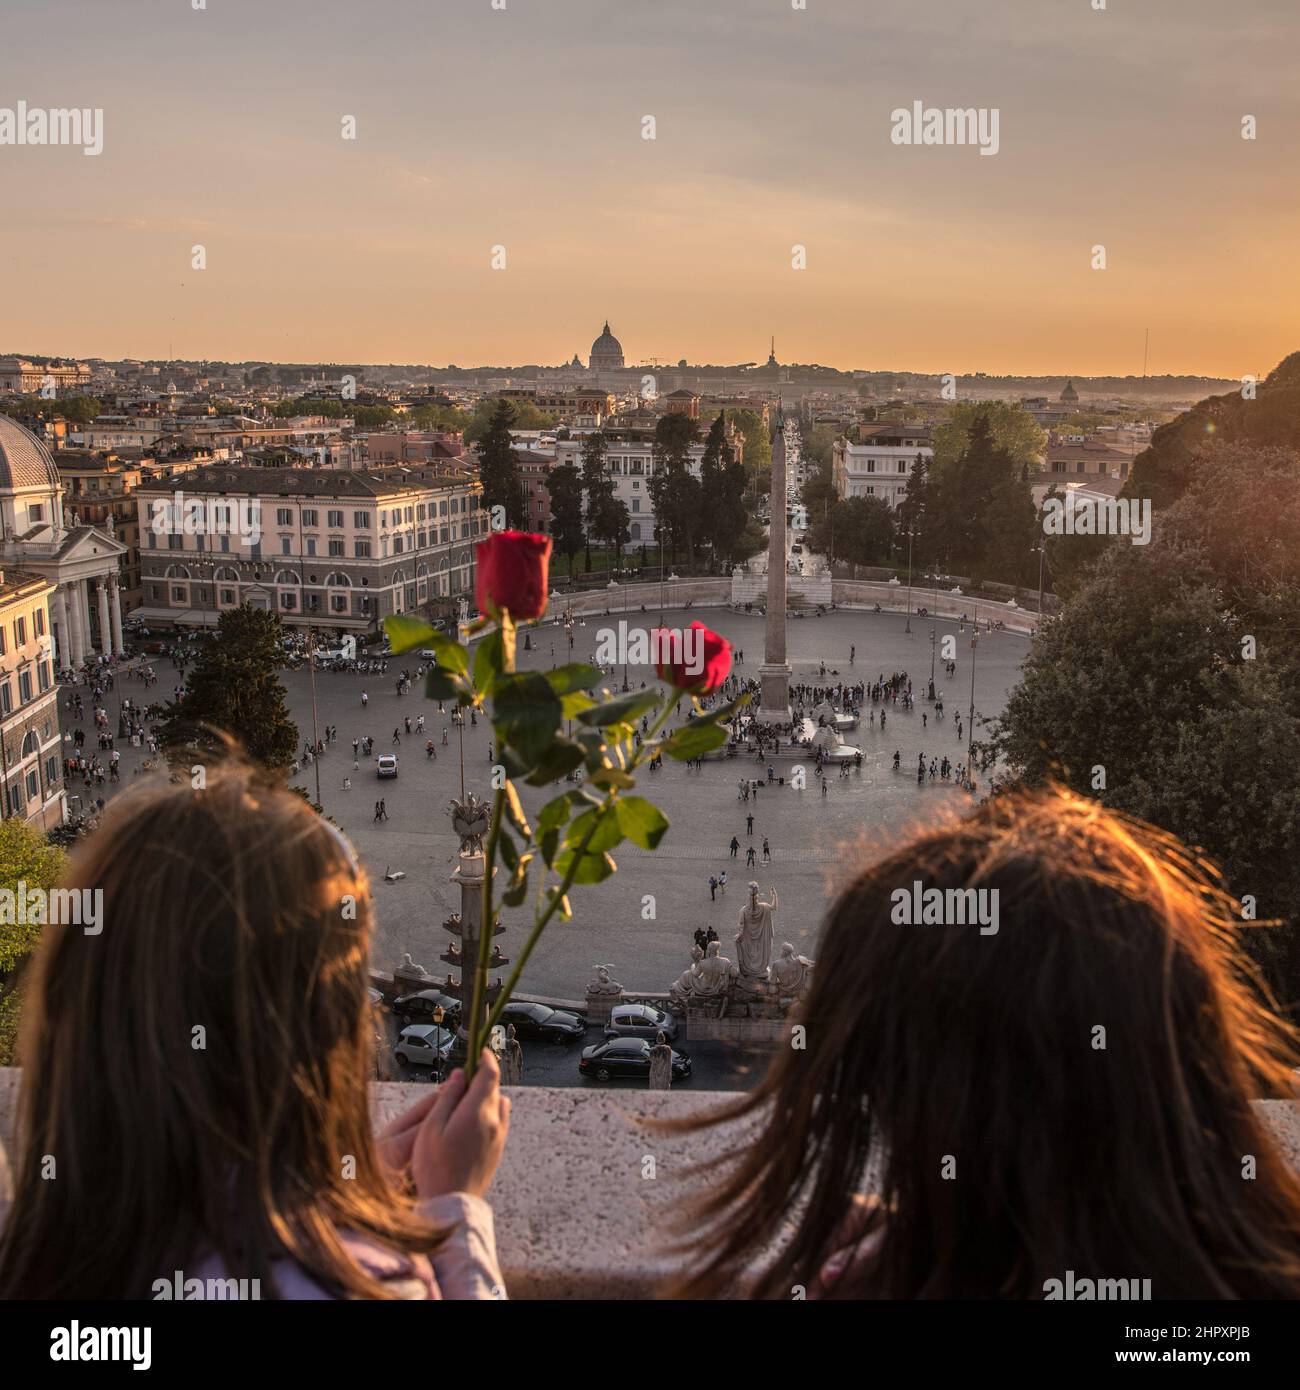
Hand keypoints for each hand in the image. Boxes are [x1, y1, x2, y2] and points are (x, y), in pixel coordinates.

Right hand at [381, 1050, 509, 1200]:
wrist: (450, 1205)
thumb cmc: (434, 1167)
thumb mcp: (431, 1128)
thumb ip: (447, 1098)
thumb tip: (460, 1075)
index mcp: (477, 1112)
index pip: (490, 1074)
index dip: (486, 1058)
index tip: (480, 1050)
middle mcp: (494, 1121)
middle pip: (494, 1088)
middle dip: (482, 1078)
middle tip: (463, 1079)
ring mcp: (499, 1137)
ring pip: (499, 1105)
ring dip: (487, 1097)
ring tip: (465, 1103)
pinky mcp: (498, 1150)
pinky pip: (499, 1122)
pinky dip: (490, 1113)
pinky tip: (471, 1123)